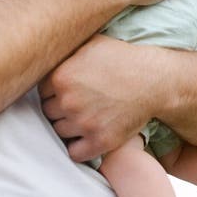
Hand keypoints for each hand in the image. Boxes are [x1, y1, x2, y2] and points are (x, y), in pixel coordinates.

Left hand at [39, 34, 156, 161]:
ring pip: (59, 132)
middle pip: (49, 113)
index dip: (55, 91)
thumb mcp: (91, 43)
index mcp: (61, 77)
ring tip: (85, 117)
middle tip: (78, 103)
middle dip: (60, 108)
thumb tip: (50, 50)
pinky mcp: (99, 141)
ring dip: (69, 127)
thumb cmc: (123, 59)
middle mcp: (68, 101)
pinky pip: (74, 153)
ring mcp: (83, 123)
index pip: (42, 92)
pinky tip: (86, 137)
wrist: (153, 80)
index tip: (67, 91)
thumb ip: (67, 51)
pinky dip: (78, 147)